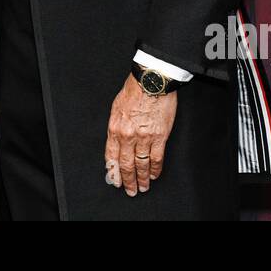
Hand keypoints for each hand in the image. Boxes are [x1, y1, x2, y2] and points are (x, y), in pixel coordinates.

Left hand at [104, 73, 176, 195]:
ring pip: (141, 165)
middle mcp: (127, 136)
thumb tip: (116, 142)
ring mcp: (144, 138)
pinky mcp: (159, 136)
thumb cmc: (134, 90)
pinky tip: (154, 175)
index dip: (114, 172)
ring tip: (143, 187)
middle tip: (130, 190)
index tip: (115, 180)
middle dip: (127, 180)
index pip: (111, 157)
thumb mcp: (116, 108)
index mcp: (114, 128)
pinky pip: (156, 158)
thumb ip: (116, 127)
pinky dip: (155, 169)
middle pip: (126, 165)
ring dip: (142, 179)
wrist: (151, 80)